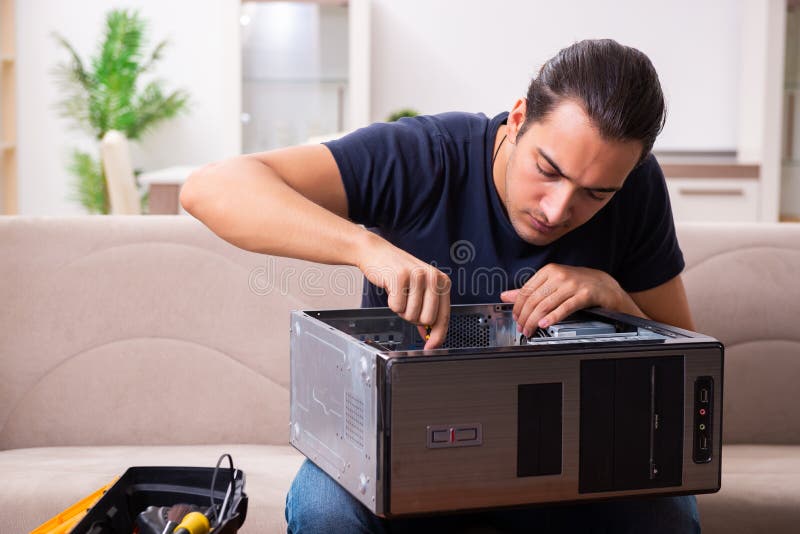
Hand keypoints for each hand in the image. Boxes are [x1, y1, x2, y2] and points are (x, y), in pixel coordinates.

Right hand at [356, 233, 450, 348]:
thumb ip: (428, 310)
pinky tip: (391, 289)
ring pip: (410, 315)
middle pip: (426, 319)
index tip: (431, 347)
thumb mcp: (419, 289)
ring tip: (399, 294)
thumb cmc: (399, 273)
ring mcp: (417, 276)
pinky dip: (391, 303)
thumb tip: (430, 336)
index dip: (437, 335)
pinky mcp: (400, 277)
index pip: (444, 316)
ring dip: (401, 310)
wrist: (377, 253)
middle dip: (413, 318)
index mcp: (442, 281)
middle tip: (407, 304)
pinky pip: (396, 307)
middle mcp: (433, 277)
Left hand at [500, 263, 640, 336]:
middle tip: (522, 328)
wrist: (605, 285)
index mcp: (549, 271)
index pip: (526, 290)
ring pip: (546, 305)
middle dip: (525, 317)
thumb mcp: (552, 283)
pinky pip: (565, 308)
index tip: (515, 318)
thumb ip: (530, 290)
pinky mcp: (584, 294)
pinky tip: (544, 324)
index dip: (518, 307)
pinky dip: (552, 317)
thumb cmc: (578, 284)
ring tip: (530, 330)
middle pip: (534, 299)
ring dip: (535, 320)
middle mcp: (559, 275)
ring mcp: (572, 284)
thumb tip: (506, 295)